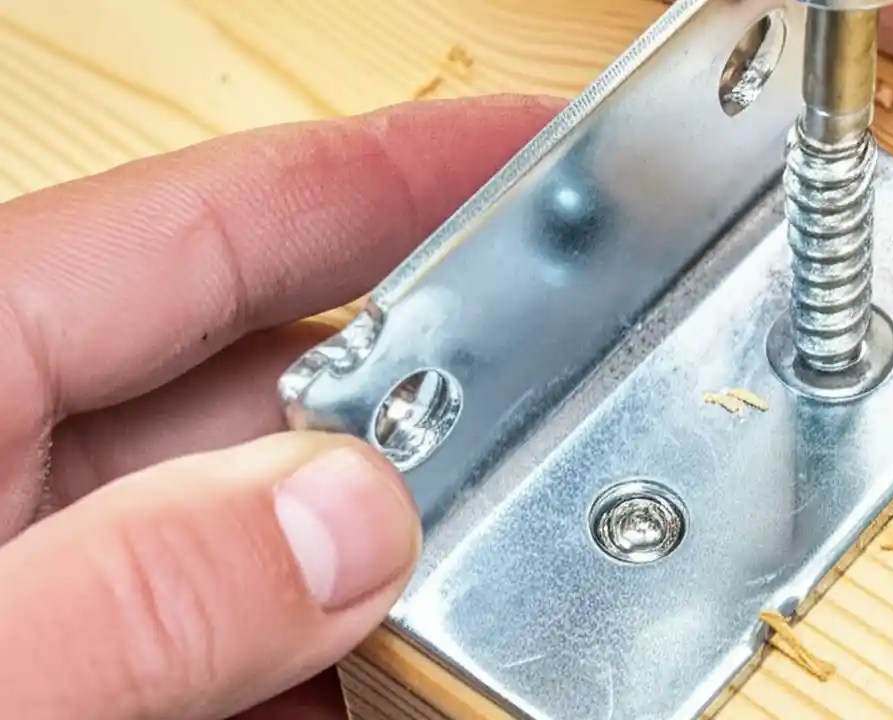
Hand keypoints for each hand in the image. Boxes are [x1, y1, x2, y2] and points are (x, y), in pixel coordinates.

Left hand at [0, 95, 558, 718]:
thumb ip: (141, 589)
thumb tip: (349, 525)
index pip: (227, 215)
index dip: (405, 171)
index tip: (543, 154)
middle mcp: (10, 436)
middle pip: (276, 371)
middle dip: (428, 397)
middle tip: (553, 424)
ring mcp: (41, 547)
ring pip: (266, 510)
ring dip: (383, 550)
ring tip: (487, 584)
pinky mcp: (65, 641)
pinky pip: (223, 617)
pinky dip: (313, 647)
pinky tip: (378, 681)